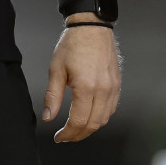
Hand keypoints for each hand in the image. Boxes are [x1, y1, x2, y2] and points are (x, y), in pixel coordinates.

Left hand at [42, 18, 121, 142]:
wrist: (92, 27)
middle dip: (78, 135)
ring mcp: (113, 88)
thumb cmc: (72, 44)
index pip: (78, 121)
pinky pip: (111, 109)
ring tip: (75, 129)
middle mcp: (103, 90)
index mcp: (86, 87)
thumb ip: (52, 96)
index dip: (67, 133)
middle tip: (65, 136)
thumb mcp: (56, 69)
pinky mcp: (117, 85)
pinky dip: (100, 117)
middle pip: (93, 124)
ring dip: (90, 128)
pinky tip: (89, 116)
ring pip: (104, 119)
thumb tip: (48, 117)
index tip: (58, 137)